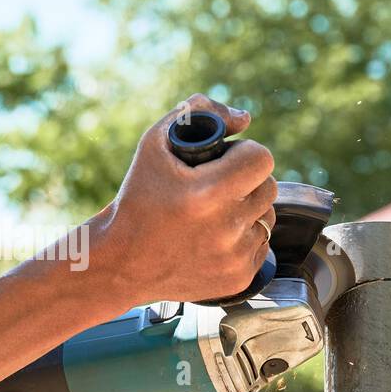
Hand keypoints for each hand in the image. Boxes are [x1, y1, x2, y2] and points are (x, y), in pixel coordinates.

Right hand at [93, 94, 276, 306]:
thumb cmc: (137, 200)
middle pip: (269, 187)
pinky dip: (242, 239)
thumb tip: (244, 118)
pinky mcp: (238, 278)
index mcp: (207, 193)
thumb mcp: (153, 144)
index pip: (261, 158)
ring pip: (267, 217)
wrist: (121, 263)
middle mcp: (226, 228)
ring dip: (247, 211)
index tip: (225, 160)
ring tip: (212, 215)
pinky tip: (211, 239)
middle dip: (246, 181)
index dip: (244, 153)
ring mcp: (234, 257)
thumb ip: (197, 113)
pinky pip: (261, 246)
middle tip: (217, 186)